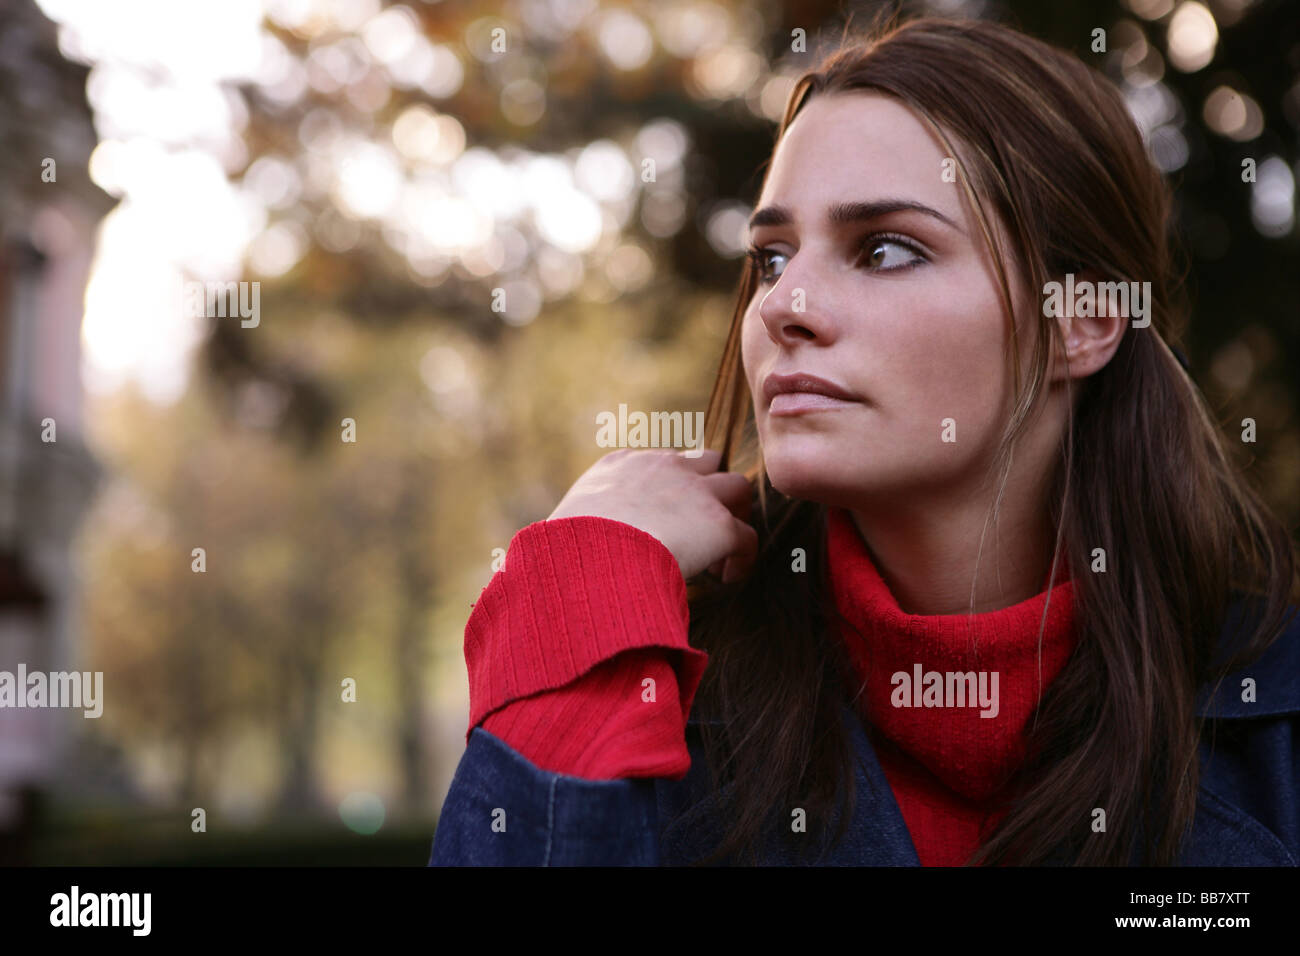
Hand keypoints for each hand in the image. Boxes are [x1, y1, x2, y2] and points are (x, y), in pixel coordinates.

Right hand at [547, 448, 757, 582]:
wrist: (589, 556)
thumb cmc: (566, 551)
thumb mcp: (565, 525)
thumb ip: (577, 530)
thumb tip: (552, 561)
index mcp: (621, 465)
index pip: (660, 462)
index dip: (671, 488)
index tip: (666, 517)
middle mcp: (662, 468)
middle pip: (706, 461)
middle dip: (710, 488)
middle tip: (703, 525)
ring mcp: (695, 492)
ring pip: (737, 487)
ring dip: (733, 514)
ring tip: (721, 548)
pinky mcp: (718, 523)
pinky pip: (747, 536)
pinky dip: (742, 557)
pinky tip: (726, 577)